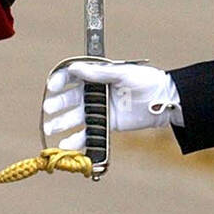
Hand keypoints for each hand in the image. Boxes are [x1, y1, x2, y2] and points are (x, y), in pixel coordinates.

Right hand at [42, 60, 181, 150]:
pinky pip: (90, 132)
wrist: (165, 101)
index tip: (53, 86)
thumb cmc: (146, 81)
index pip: (73, 76)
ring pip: (76, 116)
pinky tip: (66, 144)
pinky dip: (77, 139)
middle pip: (71, 97)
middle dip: (58, 103)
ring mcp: (101, 109)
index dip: (61, 80)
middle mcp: (97, 91)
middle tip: (48, 110)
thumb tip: (75, 68)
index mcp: (99, 75)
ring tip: (51, 129)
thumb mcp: (123, 74)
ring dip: (63, 122)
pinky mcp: (108, 125)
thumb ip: (99, 74)